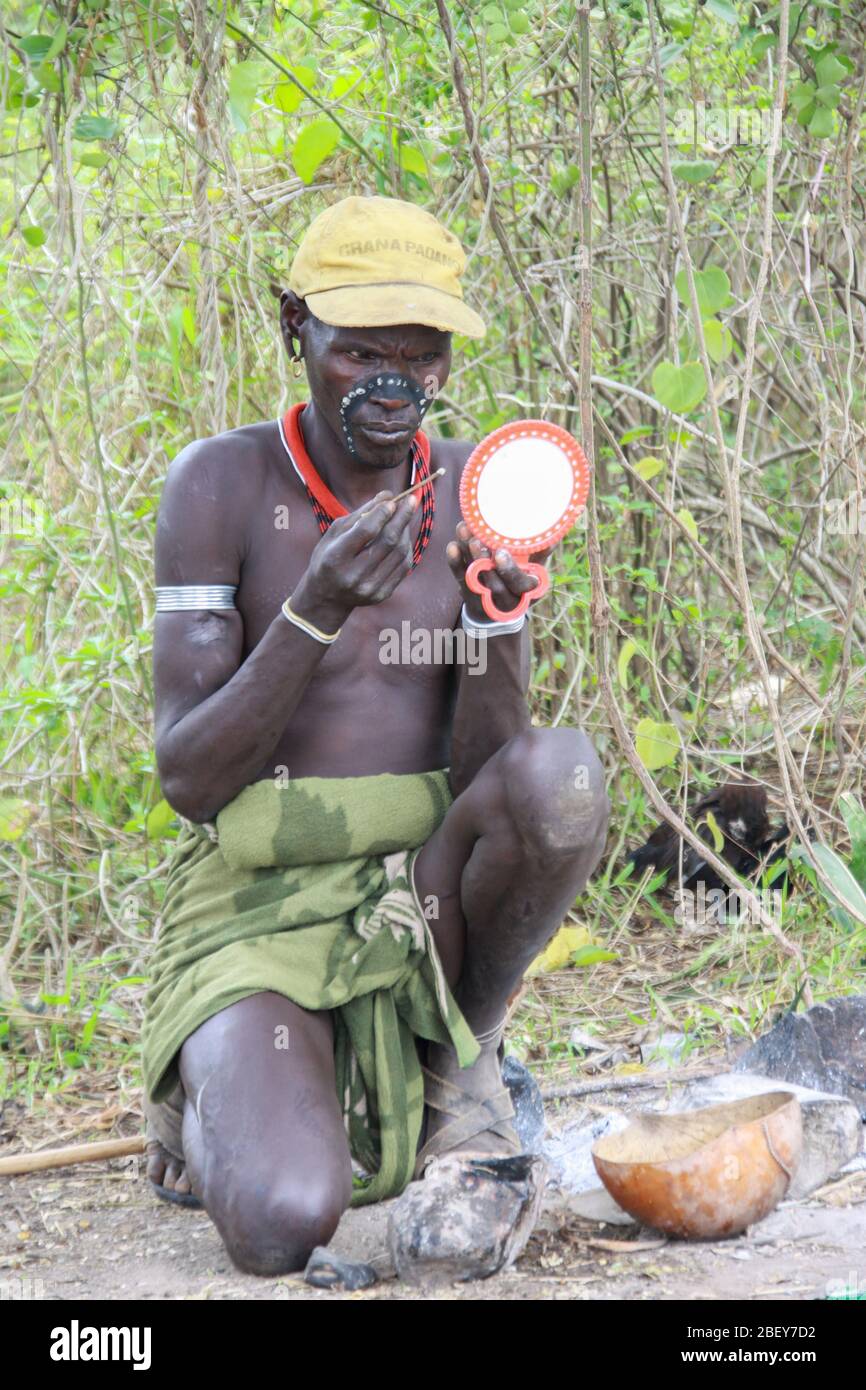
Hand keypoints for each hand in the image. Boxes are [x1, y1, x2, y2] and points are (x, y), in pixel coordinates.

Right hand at [292, 490, 418, 628]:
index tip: (394, 498)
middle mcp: (353, 576)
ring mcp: (370, 588)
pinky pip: (403, 566)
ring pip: (399, 552)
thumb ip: (361, 513)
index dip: (383, 513)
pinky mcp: (382, 595)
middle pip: (388, 541)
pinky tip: (404, 535)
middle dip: (402, 517)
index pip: (366, 531)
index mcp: (336, 558)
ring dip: (406, 530)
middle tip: (412, 499)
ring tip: (405, 515)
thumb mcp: (335, 533)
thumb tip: (388, 495)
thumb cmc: (328, 557)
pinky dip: (406, 547)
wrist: (326, 597)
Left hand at [446, 522, 551, 620]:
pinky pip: (460, 579)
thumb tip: (552, 533)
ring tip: (464, 531)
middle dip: (484, 561)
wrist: (498, 609)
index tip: (500, 552)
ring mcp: (486, 599)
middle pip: (495, 584)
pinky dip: (455, 562)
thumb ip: (540, 553)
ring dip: (467, 555)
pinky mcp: (469, 594)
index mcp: (527, 592)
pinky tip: (452, 546)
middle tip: (476, 540)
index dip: (510, 570)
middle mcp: (506, 600)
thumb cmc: (520, 580)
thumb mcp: (535, 570)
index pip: (520, 585)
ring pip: (475, 579)